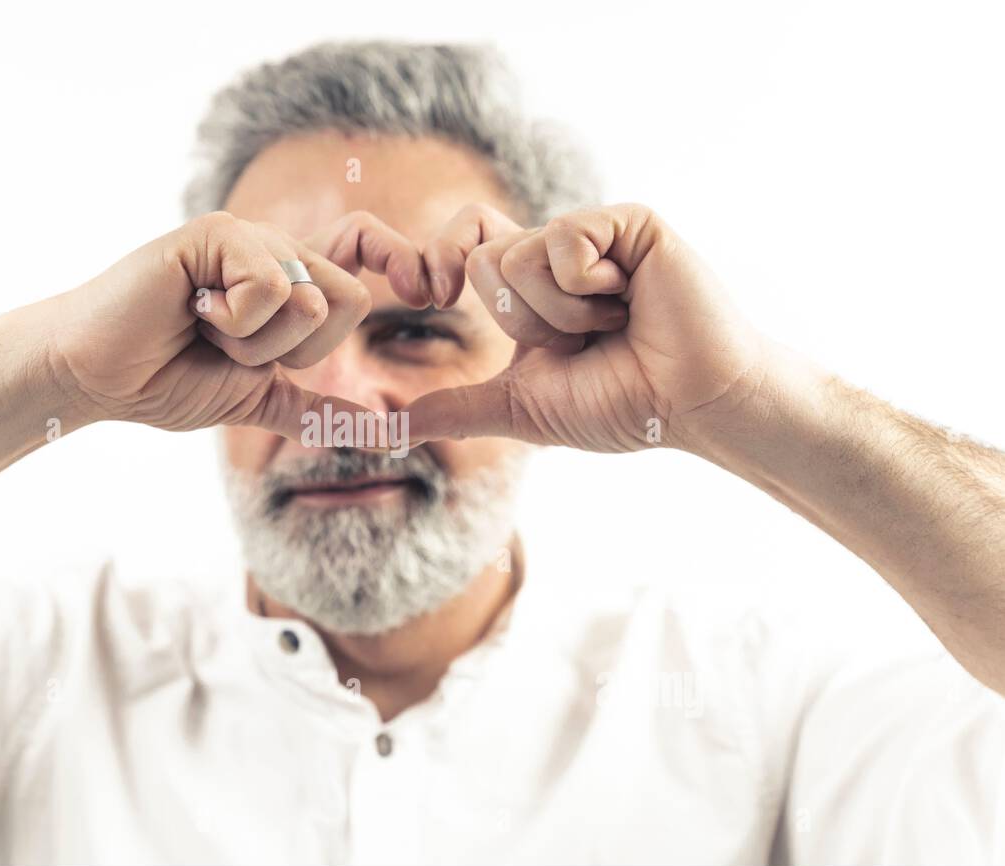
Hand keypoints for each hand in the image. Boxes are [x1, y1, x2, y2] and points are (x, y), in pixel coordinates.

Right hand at [38, 212, 398, 439]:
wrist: (99, 377)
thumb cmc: (165, 381)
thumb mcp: (255, 400)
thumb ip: (314, 410)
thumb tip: (383, 433)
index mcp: (287, 281)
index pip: (365, 246)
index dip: (402, 259)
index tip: (427, 294)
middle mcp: (272, 250)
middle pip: (347, 298)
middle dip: (297, 352)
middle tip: (233, 348)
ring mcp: (244, 237)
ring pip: (309, 299)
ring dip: (256, 343)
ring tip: (202, 330)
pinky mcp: (214, 234)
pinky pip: (271, 286)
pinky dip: (236, 322)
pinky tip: (190, 313)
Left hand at [405, 203, 769, 452]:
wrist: (688, 404)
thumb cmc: (619, 404)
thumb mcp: (521, 409)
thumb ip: (456, 411)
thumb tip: (388, 432)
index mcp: (529, 285)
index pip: (461, 243)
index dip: (435, 261)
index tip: (427, 296)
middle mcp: (557, 251)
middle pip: (482, 259)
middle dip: (525, 323)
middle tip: (581, 340)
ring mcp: (594, 233)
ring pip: (521, 255)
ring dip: (563, 315)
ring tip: (614, 323)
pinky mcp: (629, 222)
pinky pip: (566, 238)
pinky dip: (589, 288)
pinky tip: (631, 299)